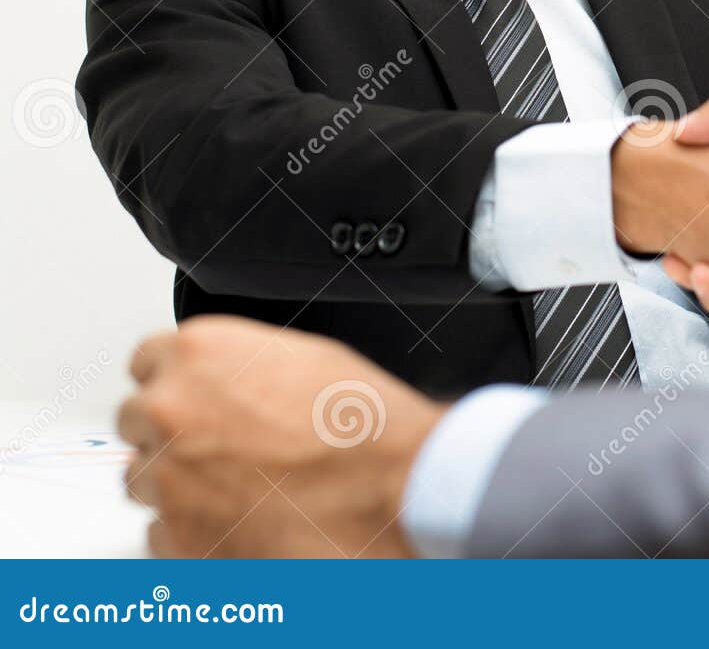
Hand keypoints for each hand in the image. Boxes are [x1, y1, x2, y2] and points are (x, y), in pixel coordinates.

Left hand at [118, 315, 443, 556]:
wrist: (391, 484)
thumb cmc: (361, 423)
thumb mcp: (302, 357)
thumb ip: (241, 363)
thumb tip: (224, 378)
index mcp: (199, 353)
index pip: (146, 361)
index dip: (176, 380)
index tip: (192, 396)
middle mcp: (170, 410)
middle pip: (136, 419)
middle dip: (172, 430)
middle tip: (222, 442)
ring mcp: (167, 477)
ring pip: (143, 477)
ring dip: (179, 480)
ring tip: (241, 483)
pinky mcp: (177, 537)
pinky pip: (159, 530)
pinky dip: (190, 527)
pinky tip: (241, 515)